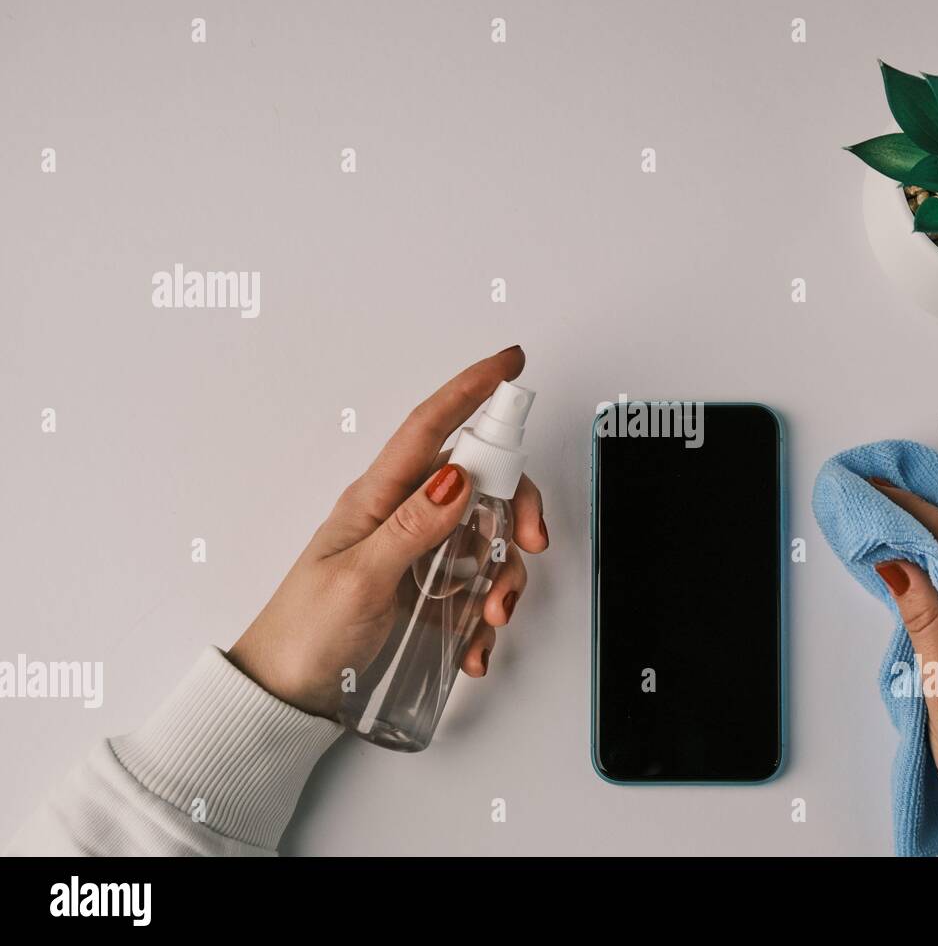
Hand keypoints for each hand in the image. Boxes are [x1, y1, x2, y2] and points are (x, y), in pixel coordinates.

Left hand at [228, 346, 548, 717]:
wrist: (285, 695)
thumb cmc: (305, 632)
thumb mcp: (359, 578)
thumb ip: (411, 528)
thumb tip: (459, 477)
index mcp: (377, 498)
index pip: (431, 427)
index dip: (471, 389)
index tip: (510, 363)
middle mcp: (402, 516)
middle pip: (480, 482)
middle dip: (517, 509)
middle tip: (530, 543)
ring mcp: (418, 554)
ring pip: (487, 538)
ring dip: (505, 576)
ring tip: (490, 618)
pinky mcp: (427, 592)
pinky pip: (477, 586)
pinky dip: (487, 614)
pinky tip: (474, 645)